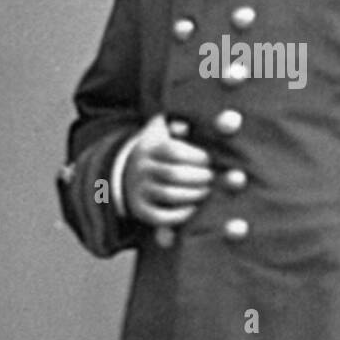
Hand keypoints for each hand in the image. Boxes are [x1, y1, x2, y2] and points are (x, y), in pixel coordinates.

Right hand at [123, 114, 212, 228]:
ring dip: (193, 194)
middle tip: (212, 177)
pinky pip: (159, 217)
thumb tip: (186, 126)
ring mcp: (138, 190)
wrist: (127, 171)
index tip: (209, 160)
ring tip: (207, 190)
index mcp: (148, 148)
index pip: (174, 151)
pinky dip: (179, 215)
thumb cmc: (156, 149)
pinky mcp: (139, 209)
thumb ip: (175, 122)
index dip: (196, 156)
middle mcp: (140, 169)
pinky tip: (193, 208)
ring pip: (168, 195)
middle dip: (199, 177)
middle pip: (173, 174)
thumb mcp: (160, 130)